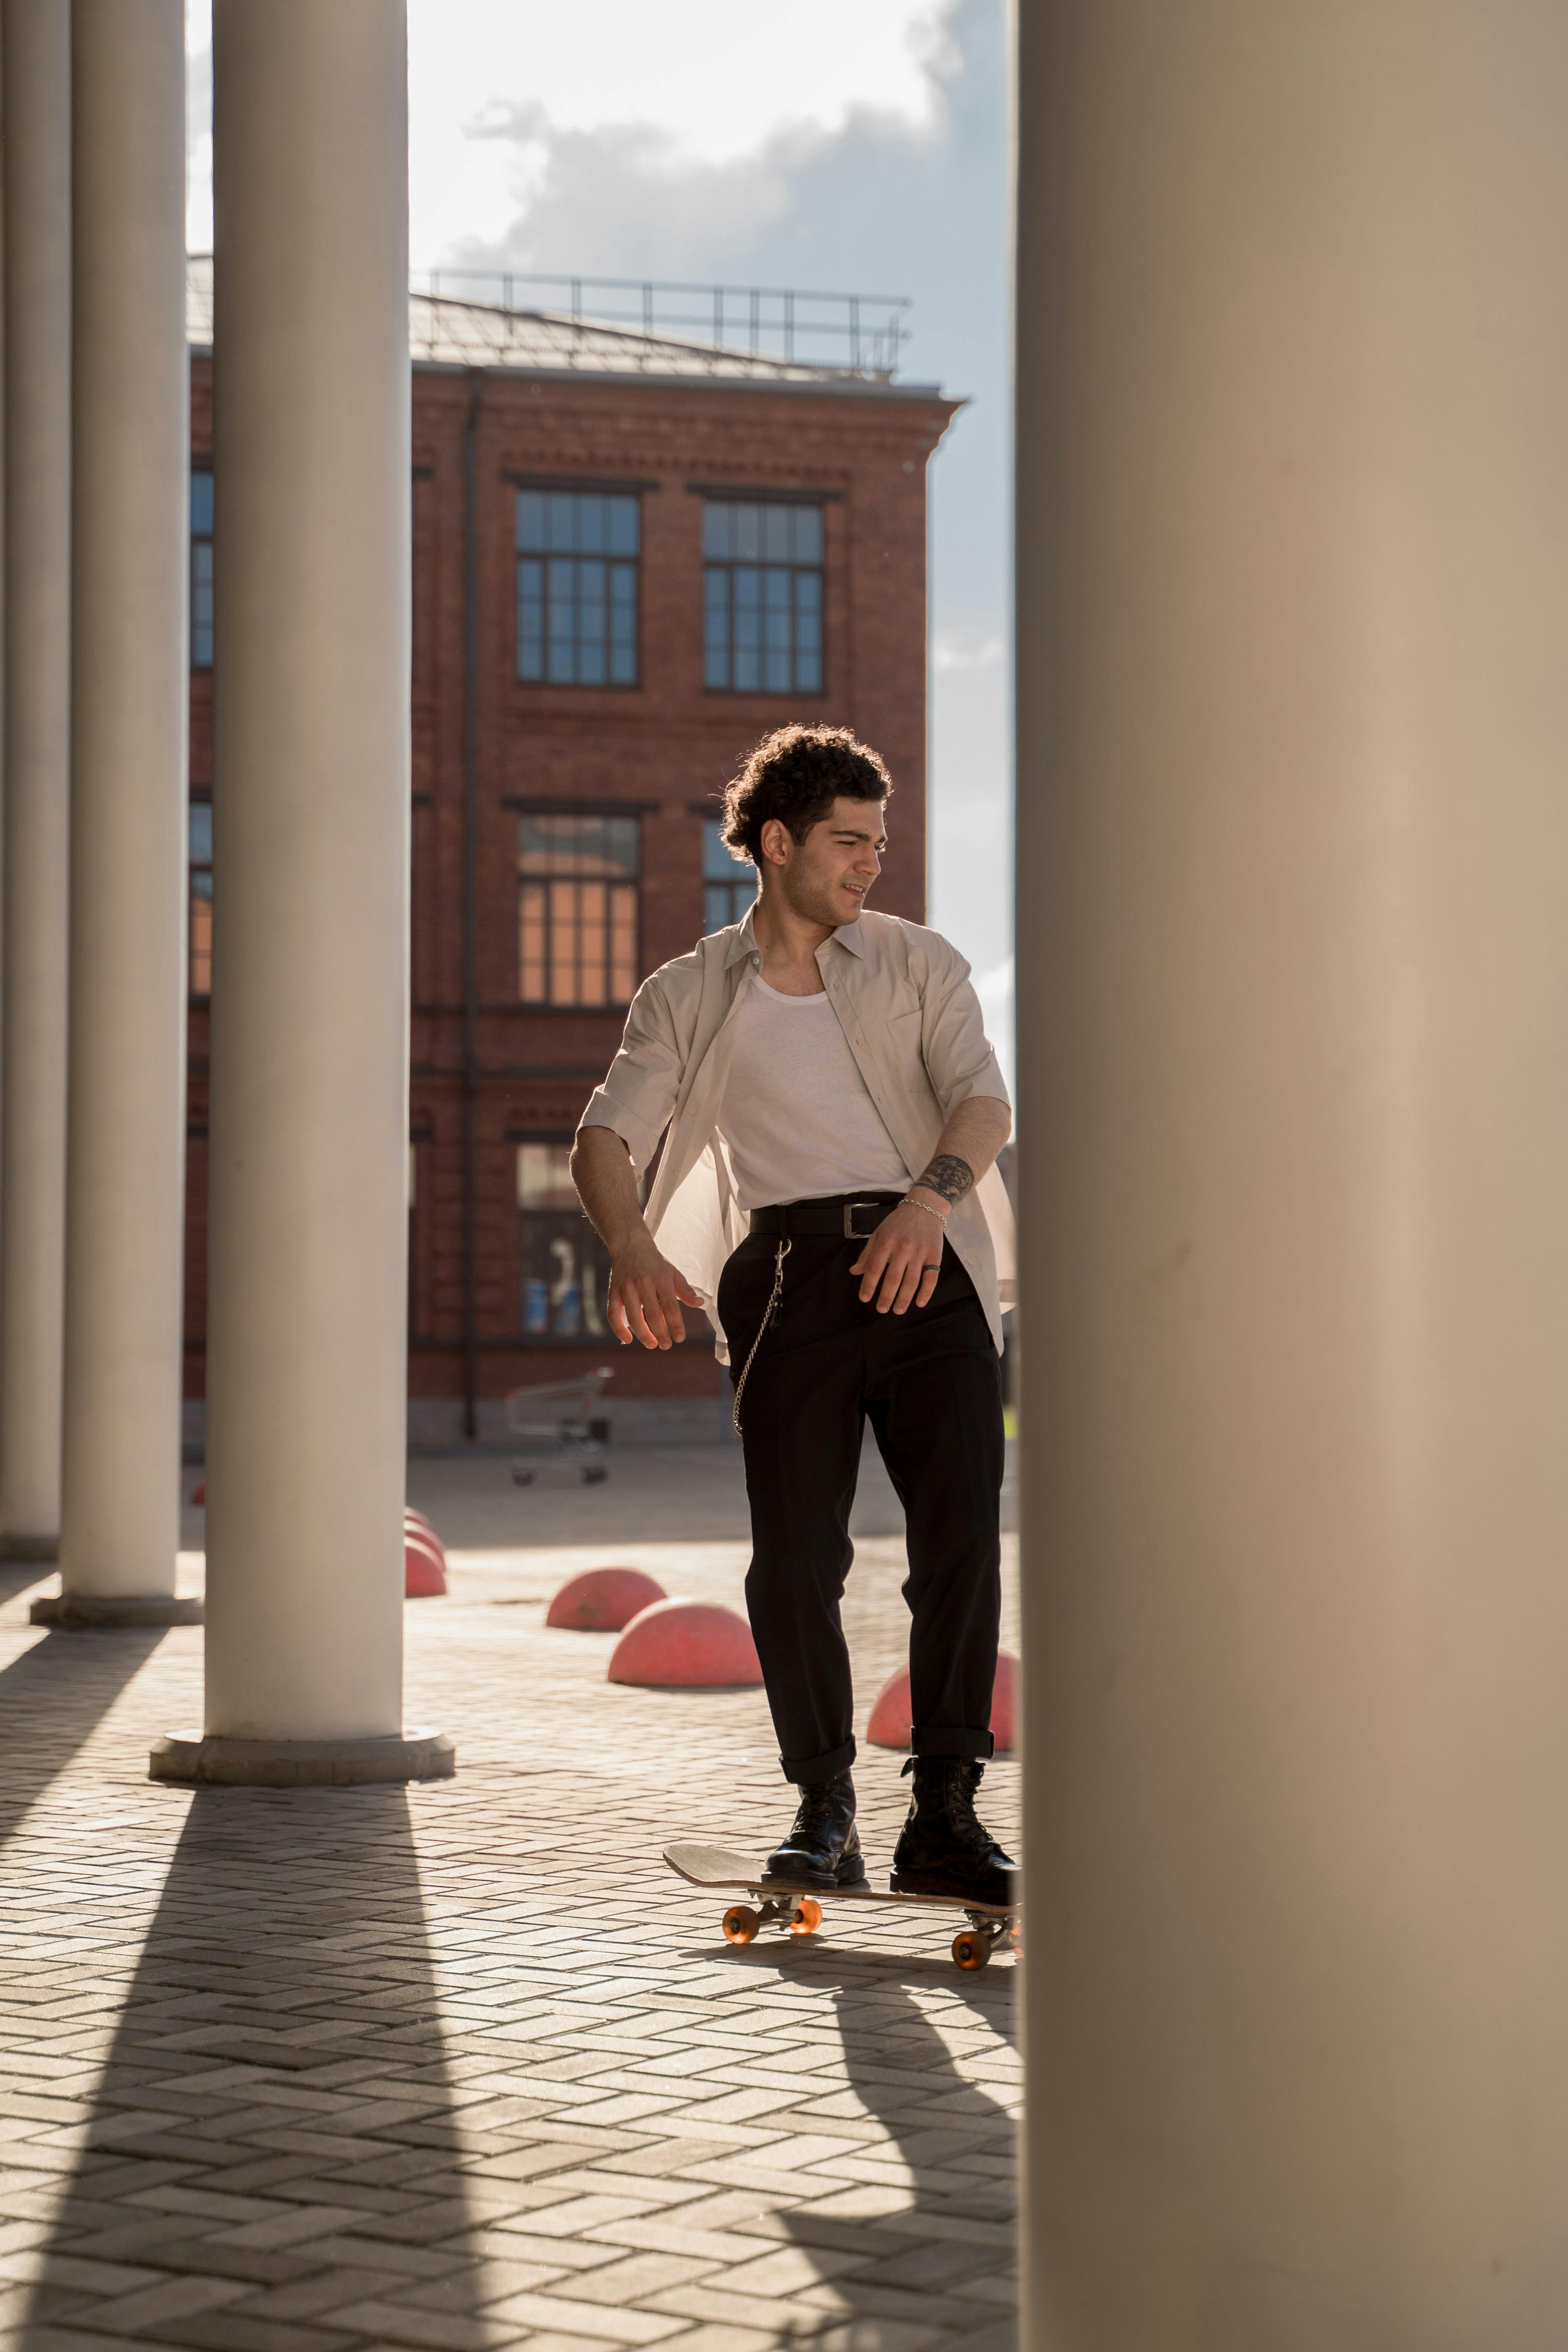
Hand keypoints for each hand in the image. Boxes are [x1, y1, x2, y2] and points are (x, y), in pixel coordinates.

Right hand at [607, 1238, 704, 1348]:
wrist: (631, 1246)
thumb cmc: (656, 1264)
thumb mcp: (673, 1273)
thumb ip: (685, 1290)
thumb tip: (700, 1303)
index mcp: (661, 1279)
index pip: (670, 1307)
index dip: (676, 1325)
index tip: (680, 1339)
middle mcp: (643, 1283)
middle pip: (653, 1315)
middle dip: (661, 1334)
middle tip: (666, 1346)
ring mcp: (626, 1288)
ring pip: (634, 1318)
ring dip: (643, 1335)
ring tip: (652, 1345)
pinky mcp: (613, 1291)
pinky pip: (613, 1314)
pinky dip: (619, 1329)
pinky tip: (628, 1340)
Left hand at [849, 1199, 944, 1314]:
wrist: (926, 1207)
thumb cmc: (899, 1222)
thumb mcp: (880, 1232)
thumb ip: (868, 1253)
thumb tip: (854, 1272)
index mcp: (887, 1241)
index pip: (874, 1267)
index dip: (868, 1285)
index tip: (864, 1298)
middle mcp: (903, 1247)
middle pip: (893, 1278)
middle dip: (886, 1297)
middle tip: (881, 1310)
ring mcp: (920, 1252)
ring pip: (911, 1281)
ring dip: (904, 1299)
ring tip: (897, 1310)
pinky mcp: (935, 1255)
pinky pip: (931, 1278)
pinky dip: (926, 1292)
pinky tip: (919, 1303)